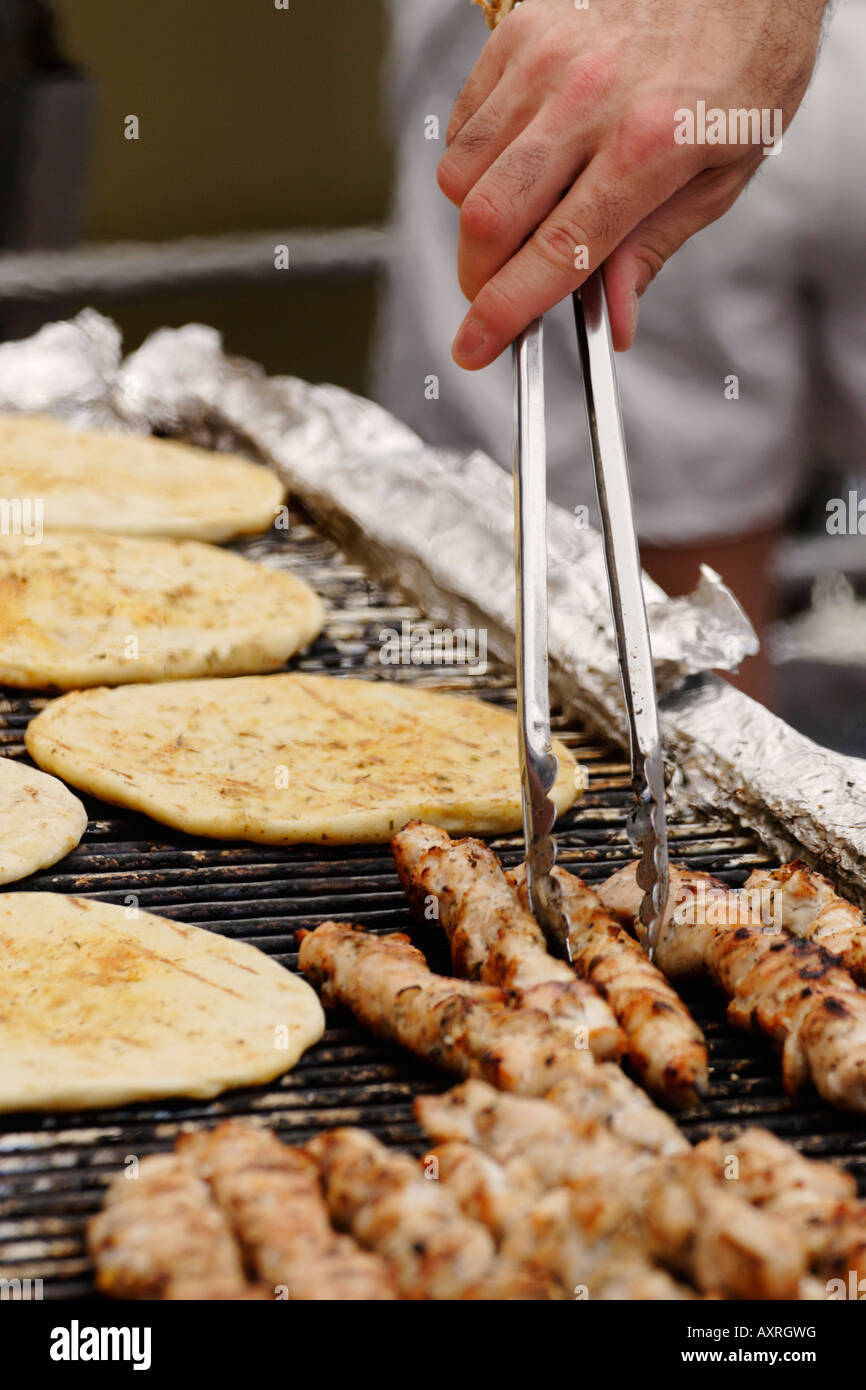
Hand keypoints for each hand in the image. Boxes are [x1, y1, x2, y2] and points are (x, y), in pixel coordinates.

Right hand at [439, 0, 826, 365]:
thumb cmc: (742, 63)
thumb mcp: (723, 172)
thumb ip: (654, 245)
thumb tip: (612, 318)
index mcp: (647, 147)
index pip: (555, 254)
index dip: (504, 313)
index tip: (474, 347)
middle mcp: (588, 100)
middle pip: (487, 218)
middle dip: (478, 277)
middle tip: (494, 292)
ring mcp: (546, 60)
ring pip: (462, 173)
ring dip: (475, 220)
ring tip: (518, 220)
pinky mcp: (521, 30)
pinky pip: (464, 120)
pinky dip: (475, 160)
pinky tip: (518, 162)